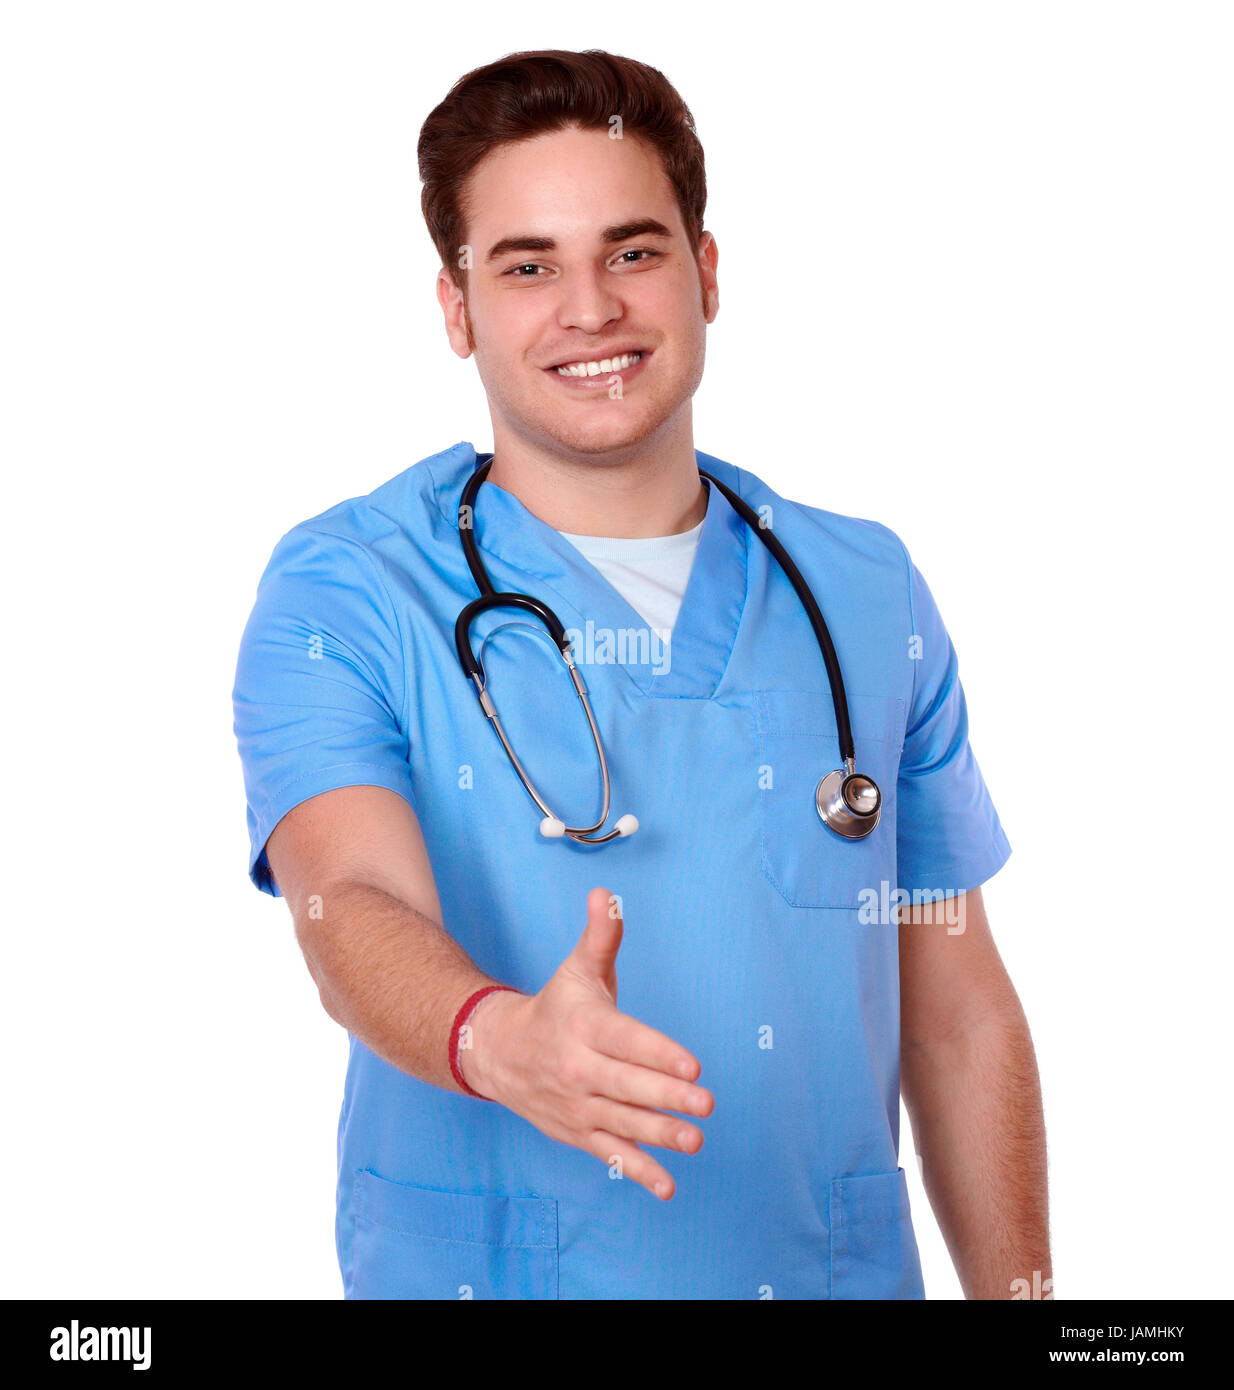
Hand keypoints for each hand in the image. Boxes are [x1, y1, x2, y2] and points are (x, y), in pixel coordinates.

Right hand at [464, 886, 713, 1199]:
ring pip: (622, 1122)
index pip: (626, 1040)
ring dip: (660, 1135)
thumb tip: (606, 895)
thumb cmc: (555, 1007)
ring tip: (696, 1141)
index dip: (658, 1053)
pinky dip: (638, 1172)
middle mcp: (579, 1069)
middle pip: (627, 1085)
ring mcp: (578, 1105)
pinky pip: (611, 1155)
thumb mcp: (577, 969)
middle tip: (706, 1104)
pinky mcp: (579, 1132)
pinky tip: (668, 1187)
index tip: (692, 1064)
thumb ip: (600, 936)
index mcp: (585, 1026)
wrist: (497, 1053)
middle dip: (667, 1096)